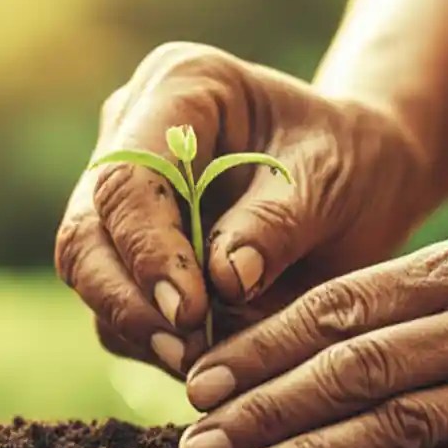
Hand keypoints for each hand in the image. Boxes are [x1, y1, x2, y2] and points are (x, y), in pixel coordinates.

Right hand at [54, 42, 428, 375]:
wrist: (361, 180)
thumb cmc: (351, 163)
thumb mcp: (333, 180)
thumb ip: (277, 222)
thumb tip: (224, 279)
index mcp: (182, 84)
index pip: (130, 173)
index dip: (149, 249)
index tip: (191, 312)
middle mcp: (132, 128)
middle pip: (87, 228)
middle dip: (128, 300)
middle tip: (186, 353)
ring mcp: (120, 190)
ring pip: (88, 272)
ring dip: (137, 328)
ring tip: (202, 363)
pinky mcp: (124, 246)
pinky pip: (113, 306)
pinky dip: (150, 340)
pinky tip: (204, 357)